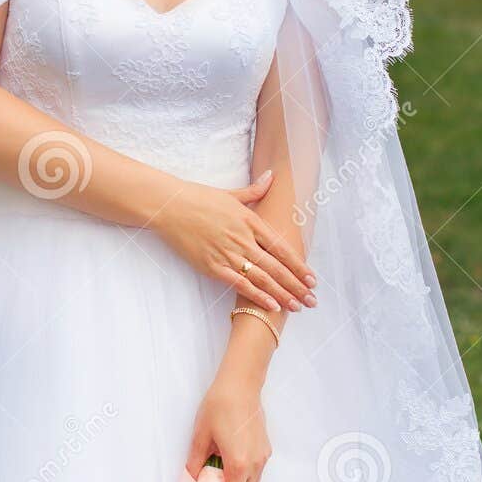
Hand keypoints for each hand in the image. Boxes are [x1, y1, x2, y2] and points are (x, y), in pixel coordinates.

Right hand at [152, 171, 316, 313]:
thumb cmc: (198, 198)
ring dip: (282, 293)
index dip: (298, 265)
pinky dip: (257, 295)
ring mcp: (228, 253)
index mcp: (250, 220)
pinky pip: (239, 284)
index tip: (312, 278)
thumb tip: (272, 176)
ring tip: (297, 306)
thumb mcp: (231, 193)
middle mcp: (243, 238)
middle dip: (296, 285)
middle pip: (276, 266)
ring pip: (262, 278)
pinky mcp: (212, 266)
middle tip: (312, 300)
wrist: (169, 206)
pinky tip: (271, 305)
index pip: (281, 247)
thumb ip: (255, 191)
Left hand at [186, 359, 271, 481]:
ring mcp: (263, 457)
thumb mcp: (200, 437)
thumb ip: (194, 465)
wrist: (241, 385)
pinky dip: (246, 479)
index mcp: (238, 466)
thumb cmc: (218, 408)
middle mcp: (255, 465)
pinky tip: (231, 469)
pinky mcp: (266, 449)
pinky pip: (257, 473)